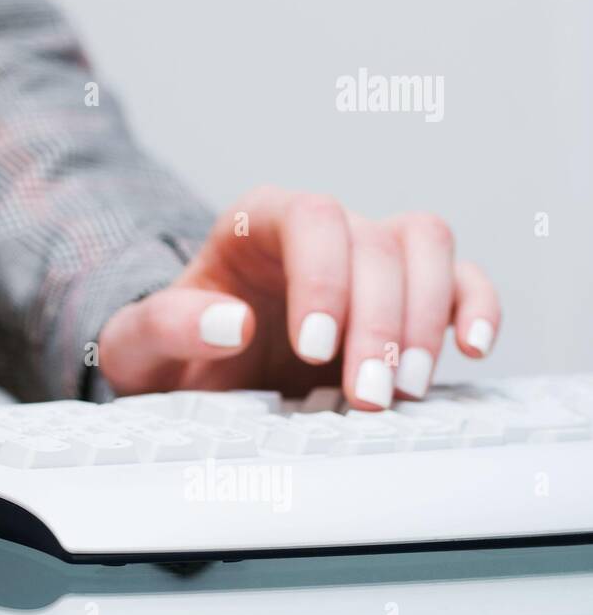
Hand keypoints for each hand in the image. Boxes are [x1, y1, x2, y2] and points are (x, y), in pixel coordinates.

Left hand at [98, 186, 500, 408]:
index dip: (324, 277)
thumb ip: (165, 326)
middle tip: (363, 397)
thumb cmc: (168, 351)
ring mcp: (366, 258)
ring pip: (425, 247)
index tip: (312, 348)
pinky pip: (459, 279)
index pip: (310, 218)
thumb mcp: (138, 346)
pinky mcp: (403, 297)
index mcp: (254, 223)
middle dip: (377, 323)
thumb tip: (229, 320)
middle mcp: (318, 231)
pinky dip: (476, 307)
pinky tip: (471, 349)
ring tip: (402, 389)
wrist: (191, 374)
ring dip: (426, 319)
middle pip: (375, 242)